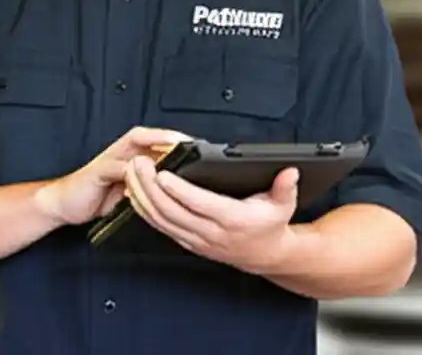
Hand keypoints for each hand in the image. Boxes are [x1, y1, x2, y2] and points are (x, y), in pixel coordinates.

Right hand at [35, 127, 190, 226]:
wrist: (65, 203)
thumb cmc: (98, 196)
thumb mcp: (129, 190)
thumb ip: (149, 184)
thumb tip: (178, 187)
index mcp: (130, 155)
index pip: (157, 140)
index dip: (177, 140)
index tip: (198, 146)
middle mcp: (121, 152)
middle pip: (150, 137)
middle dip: (171, 139)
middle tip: (191, 144)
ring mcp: (109, 159)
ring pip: (136, 146)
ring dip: (156, 148)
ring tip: (176, 152)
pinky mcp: (98, 171)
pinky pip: (118, 167)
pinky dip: (133, 171)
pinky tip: (148, 176)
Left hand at [124, 155, 300, 273]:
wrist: (266, 256)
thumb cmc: (271, 226)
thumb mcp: (284, 205)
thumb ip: (285, 187)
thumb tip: (290, 172)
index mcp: (232, 220)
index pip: (199, 204)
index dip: (179, 190)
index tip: (163, 174)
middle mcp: (211, 232)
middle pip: (172, 211)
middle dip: (150, 188)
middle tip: (138, 165)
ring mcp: (197, 240)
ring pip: (161, 221)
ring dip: (142, 197)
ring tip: (131, 173)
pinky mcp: (188, 242)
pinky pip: (161, 227)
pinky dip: (144, 210)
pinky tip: (135, 194)